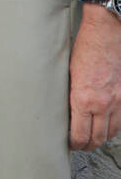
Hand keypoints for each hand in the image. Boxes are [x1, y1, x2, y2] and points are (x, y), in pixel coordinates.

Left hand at [69, 3, 120, 147]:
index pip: (79, 135)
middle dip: (85, 145)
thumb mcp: (68, 73)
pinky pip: (120, 123)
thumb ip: (70, 95)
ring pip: (109, 134)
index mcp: (83, 99)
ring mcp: (116, 102)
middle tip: (78, 144)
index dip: (73, 144)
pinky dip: (112, 128)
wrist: (105, 33)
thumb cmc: (84, 48)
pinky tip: (104, 126)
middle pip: (95, 139)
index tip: (68, 142)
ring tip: (90, 137)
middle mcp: (102, 104)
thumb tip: (64, 112)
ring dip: (99, 139)